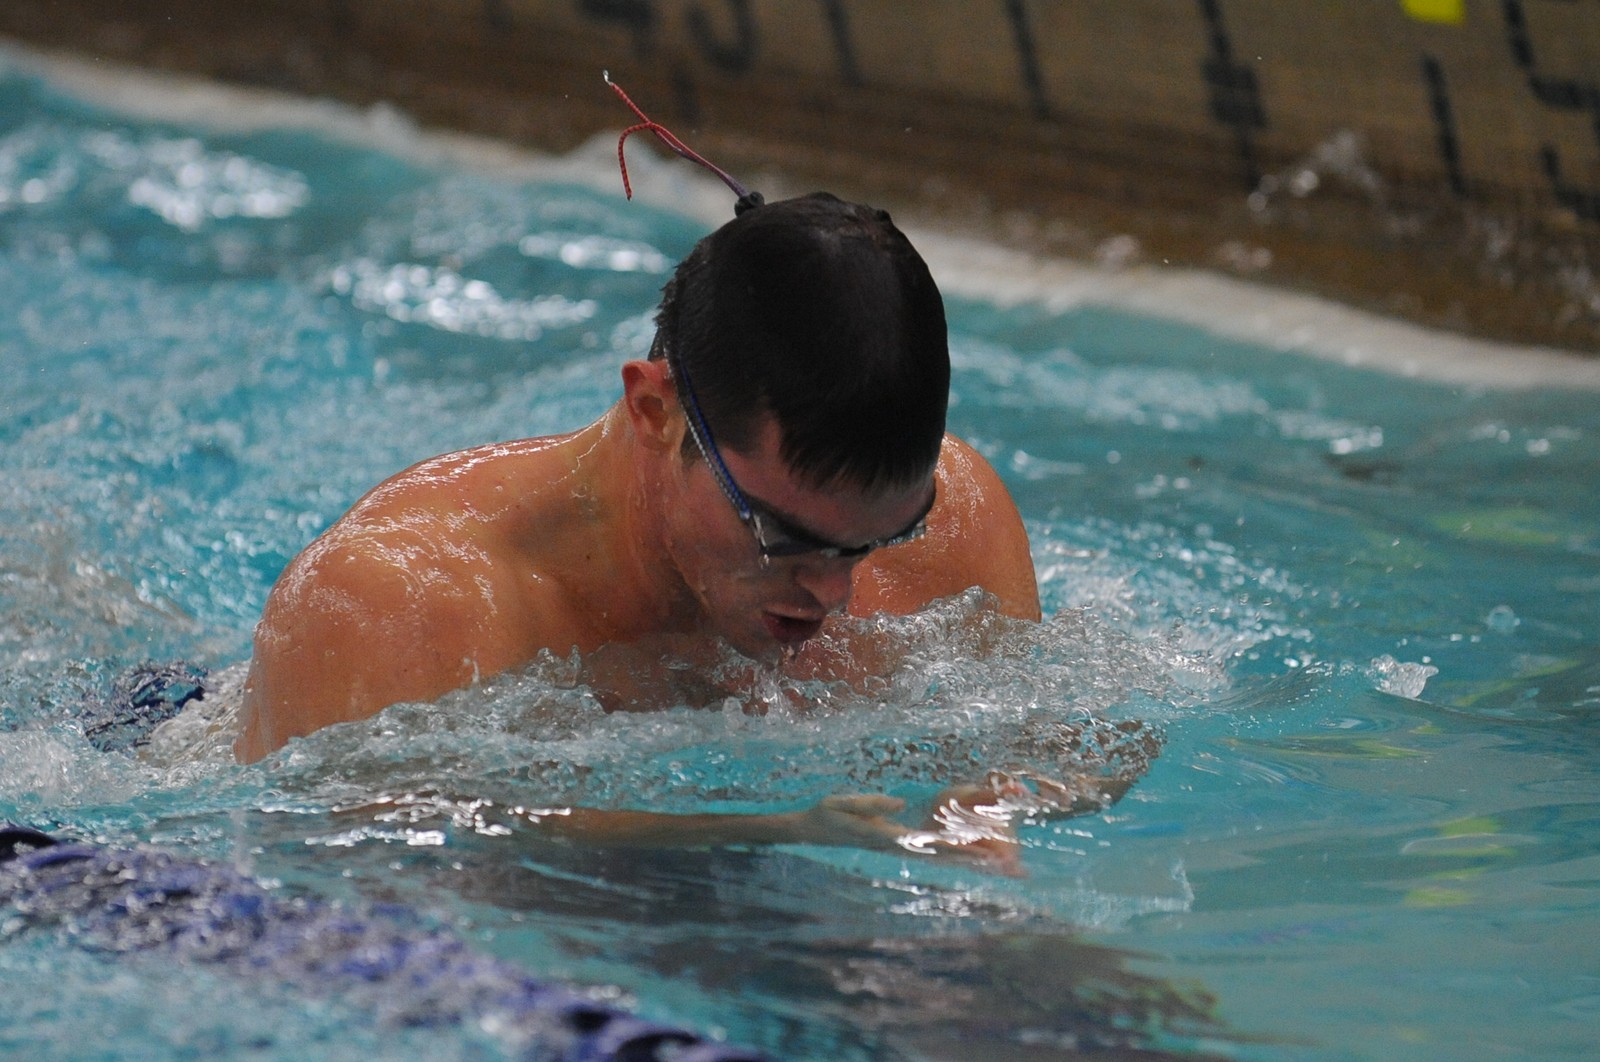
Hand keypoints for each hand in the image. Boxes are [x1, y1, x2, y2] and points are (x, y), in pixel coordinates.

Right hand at [784, 789, 1026, 875]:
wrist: (812, 830)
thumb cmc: (827, 814)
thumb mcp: (843, 805)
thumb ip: (872, 807)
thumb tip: (901, 808)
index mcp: (888, 838)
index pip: (929, 845)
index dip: (956, 847)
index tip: (981, 852)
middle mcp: (897, 847)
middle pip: (940, 856)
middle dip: (969, 858)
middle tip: (1001, 863)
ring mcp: (896, 847)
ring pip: (936, 855)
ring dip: (962, 857)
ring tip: (993, 860)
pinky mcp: (894, 842)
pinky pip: (925, 849)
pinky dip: (946, 851)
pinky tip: (962, 850)